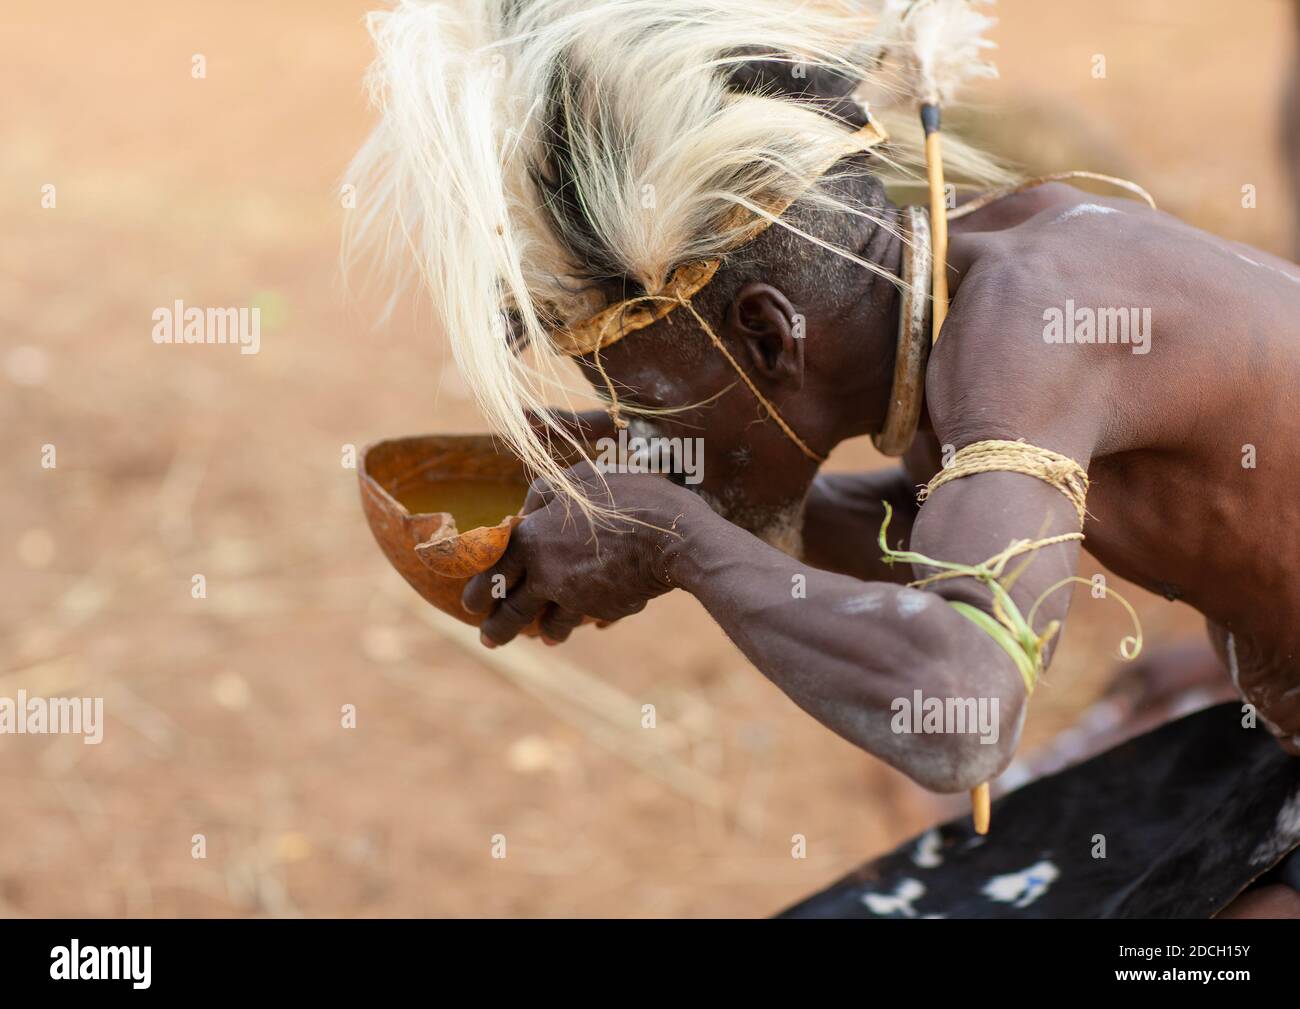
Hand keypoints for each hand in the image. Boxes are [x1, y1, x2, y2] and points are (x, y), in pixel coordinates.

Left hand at [461, 462, 707, 645]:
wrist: (672, 537)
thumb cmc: (629, 496)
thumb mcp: (580, 479)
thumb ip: (546, 494)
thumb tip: (524, 509)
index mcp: (532, 534)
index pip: (496, 565)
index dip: (482, 585)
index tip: (472, 602)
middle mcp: (545, 569)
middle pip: (511, 603)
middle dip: (498, 624)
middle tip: (487, 637)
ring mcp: (572, 592)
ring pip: (543, 619)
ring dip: (535, 632)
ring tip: (534, 641)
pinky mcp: (599, 606)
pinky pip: (578, 618)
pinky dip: (569, 626)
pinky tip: (566, 634)